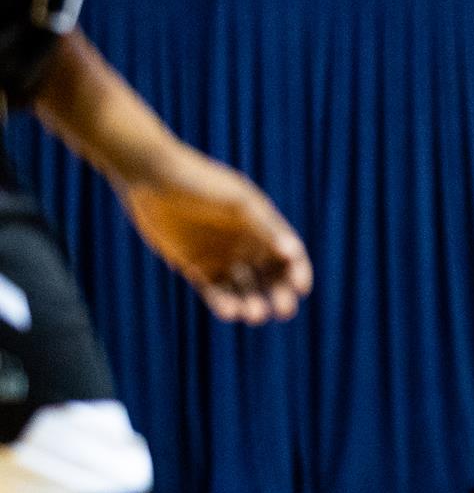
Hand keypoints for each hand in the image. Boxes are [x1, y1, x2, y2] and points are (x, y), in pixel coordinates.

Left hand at [120, 149, 312, 324]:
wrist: (154, 178)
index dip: (298, 272)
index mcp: (262, 226)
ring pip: (243, 289)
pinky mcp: (195, 266)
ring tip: (254, 314)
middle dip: (279, 294)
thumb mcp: (239, 201)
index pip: (289, 255)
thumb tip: (293, 253)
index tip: (301, 289)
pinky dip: (222, 302)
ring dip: (252, 303)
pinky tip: (229, 311)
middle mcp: (245, 244)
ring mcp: (220, 256)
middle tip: (283, 311)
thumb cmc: (202, 183)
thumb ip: (266, 226)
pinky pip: (213, 290)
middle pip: (270, 277)